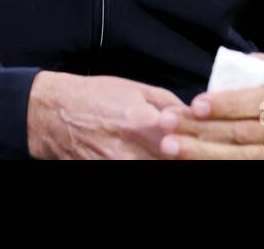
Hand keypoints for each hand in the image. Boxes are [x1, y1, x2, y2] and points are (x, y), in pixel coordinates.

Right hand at [26, 71, 185, 158]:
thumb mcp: (136, 89)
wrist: (54, 114)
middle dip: (187, 156)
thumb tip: (196, 117)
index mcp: (141, 122)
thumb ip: (169, 105)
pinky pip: (137, 174)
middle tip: (195, 152)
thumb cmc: (96, 97)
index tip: (209, 142)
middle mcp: (130, 150)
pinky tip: (149, 157)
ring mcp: (116, 165)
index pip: (185, 142)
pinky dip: (147, 164)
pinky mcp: (106, 173)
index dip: (200, 143)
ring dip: (168, 161)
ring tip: (170, 154)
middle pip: (173, 161)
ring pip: (157, 168)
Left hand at [154, 58, 263, 159]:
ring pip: (245, 156)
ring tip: (171, 144)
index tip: (195, 104)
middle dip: (203, 130)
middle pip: (248, 133)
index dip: (226, 105)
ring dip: (202, 151)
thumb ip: (246, 72)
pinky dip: (216, 161)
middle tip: (168, 124)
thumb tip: (211, 82)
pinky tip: (192, 154)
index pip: (260, 102)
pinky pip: (249, 165)